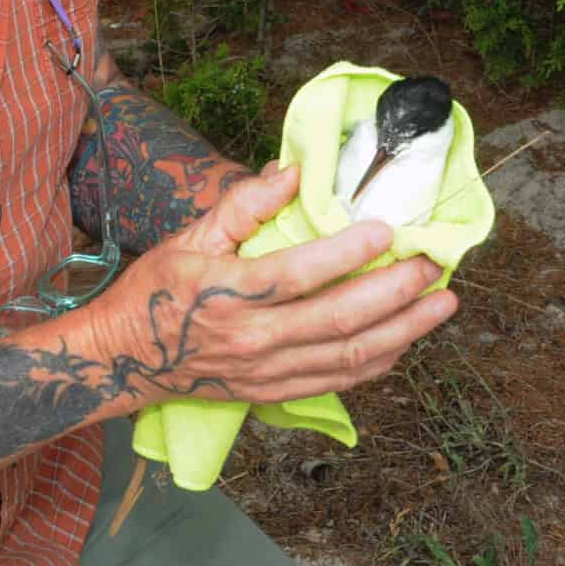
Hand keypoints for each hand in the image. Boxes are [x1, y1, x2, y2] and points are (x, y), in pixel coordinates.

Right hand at [82, 159, 456, 405]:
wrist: (123, 360)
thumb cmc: (154, 292)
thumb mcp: (187, 237)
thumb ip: (241, 205)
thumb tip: (291, 173)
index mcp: (227, 295)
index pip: (297, 274)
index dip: (346, 252)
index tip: (385, 229)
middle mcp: (252, 340)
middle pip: (338, 320)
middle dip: (396, 291)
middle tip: (431, 264)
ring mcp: (267, 372)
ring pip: (350, 356)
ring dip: (403, 330)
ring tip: (441, 303)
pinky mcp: (275, 392)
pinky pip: (339, 381)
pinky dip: (379, 362)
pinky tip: (405, 339)